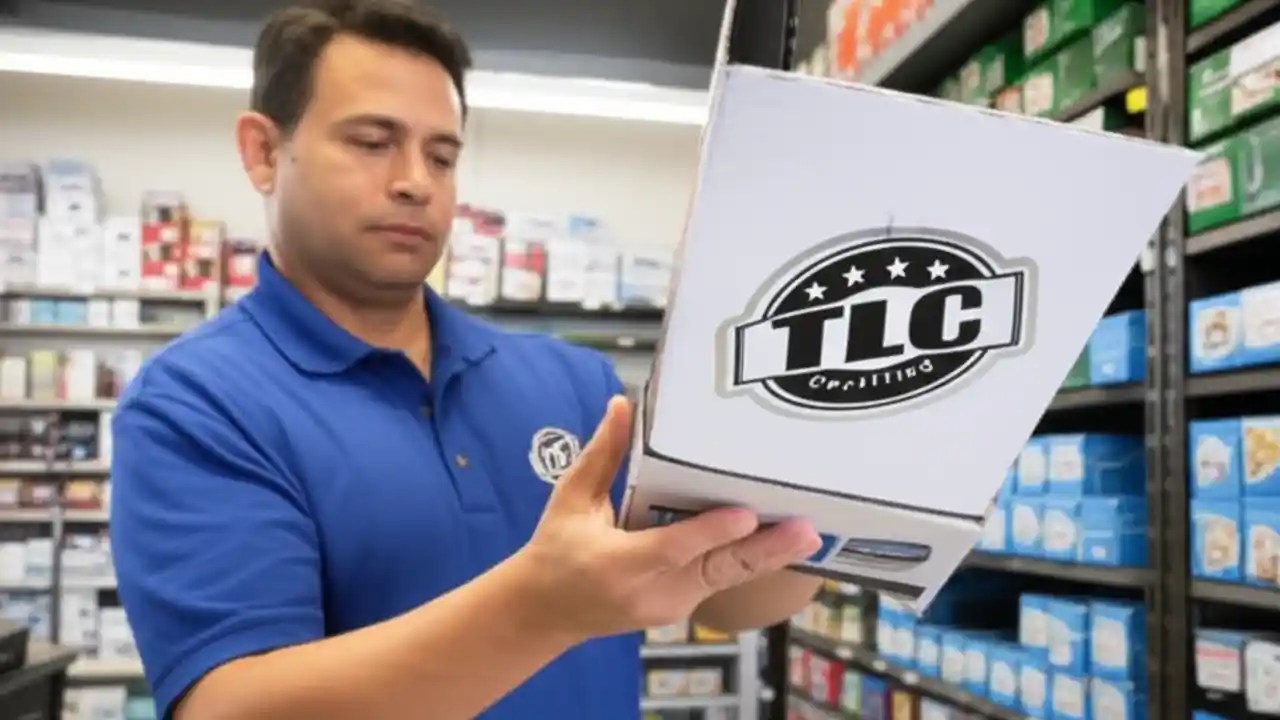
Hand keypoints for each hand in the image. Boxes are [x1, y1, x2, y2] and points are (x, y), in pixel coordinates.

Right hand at [515, 395, 821, 642]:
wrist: (546, 612)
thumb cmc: (555, 549)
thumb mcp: (571, 498)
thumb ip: (602, 454)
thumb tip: (624, 403)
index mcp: (618, 565)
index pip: (672, 549)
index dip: (710, 532)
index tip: (745, 513)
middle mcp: (650, 593)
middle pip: (716, 571)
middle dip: (763, 550)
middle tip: (805, 529)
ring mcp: (669, 607)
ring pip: (726, 579)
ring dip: (768, 556)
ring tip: (809, 534)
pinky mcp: (681, 609)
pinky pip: (721, 581)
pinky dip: (750, 562)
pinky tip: (782, 542)